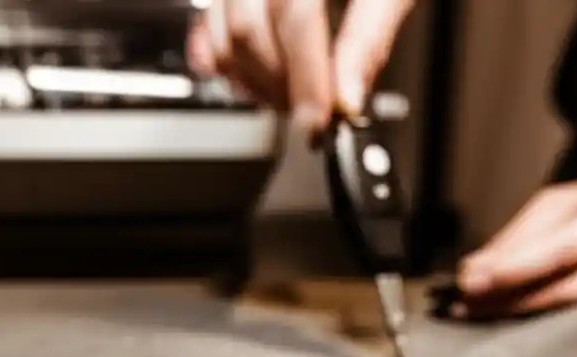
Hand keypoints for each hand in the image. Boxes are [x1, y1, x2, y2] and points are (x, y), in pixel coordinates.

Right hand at [187, 0, 413, 135]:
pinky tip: (256, 82)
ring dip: (257, 83)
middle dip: (282, 84)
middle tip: (314, 113)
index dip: (306, 75)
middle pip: (252, 30)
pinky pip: (208, 31)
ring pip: (225, 37)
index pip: (296, 15)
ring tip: (292, 98)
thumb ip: (369, 39)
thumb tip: (348, 98)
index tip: (319, 121)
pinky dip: (228, 66)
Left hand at [453, 170, 576, 318]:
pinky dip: (544, 322)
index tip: (473, 279)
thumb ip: (524, 233)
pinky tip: (513, 322)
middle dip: (509, 297)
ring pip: (574, 311)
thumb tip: (479, 264)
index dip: (516, 268)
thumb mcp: (568, 201)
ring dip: (519, 313)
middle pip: (567, 288)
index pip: (562, 249)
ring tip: (478, 313)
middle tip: (466, 303)